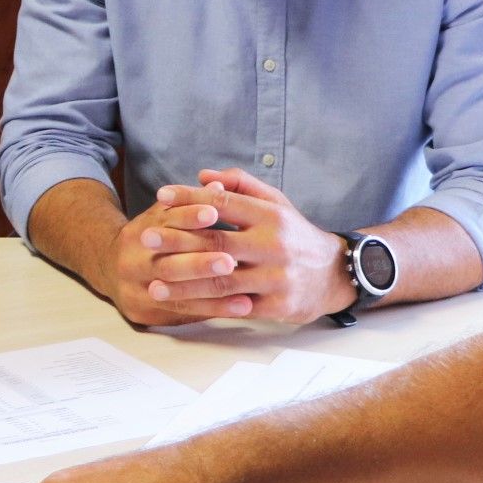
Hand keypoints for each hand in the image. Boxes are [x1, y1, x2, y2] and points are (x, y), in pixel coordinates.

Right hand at [97, 201, 247, 327]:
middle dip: (200, 264)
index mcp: (138, 233)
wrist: (108, 269)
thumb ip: (189, 203)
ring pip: (174, 295)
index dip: (190, 217)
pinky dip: (212, 311)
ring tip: (245, 293)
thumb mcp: (162, 216)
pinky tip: (239, 308)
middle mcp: (131, 262)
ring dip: (212, 294)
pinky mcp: (142, 313)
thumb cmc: (150, 239)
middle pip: (167, 264)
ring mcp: (133, 290)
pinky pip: (181, 314)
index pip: (164, 223)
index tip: (215, 214)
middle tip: (231, 262)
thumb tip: (218, 187)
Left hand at [136, 169, 355, 323]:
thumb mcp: (276, 203)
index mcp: (271, 216)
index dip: (190, 198)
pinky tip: (183, 306)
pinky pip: (236, 307)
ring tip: (154, 283)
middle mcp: (274, 245)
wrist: (336, 274)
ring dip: (184, 283)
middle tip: (146, 240)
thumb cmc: (295, 235)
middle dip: (177, 241)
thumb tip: (202, 175)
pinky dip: (208, 306)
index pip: (224, 202)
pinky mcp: (279, 306)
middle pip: (217, 242)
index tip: (161, 196)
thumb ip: (241, 185)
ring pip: (222, 280)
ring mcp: (277, 278)